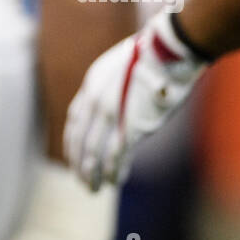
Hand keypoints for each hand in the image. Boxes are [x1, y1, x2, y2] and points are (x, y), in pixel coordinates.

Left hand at [64, 9, 206, 191]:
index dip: (72, 140)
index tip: (73, 155)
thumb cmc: (152, 57)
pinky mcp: (130, 126)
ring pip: (94, 152)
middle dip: (79, 163)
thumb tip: (118, 106)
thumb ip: (114, 88)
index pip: (74, 118)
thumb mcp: (121, 67)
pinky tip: (115, 181)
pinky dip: (114, 171)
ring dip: (92, 173)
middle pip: (80, 140)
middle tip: (82, 180)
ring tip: (94, 188)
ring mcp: (111, 114)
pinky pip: (116, 155)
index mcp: (92, 84)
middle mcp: (95, 100)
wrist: (166, 51)